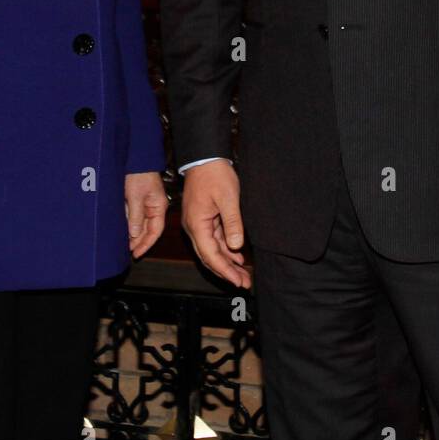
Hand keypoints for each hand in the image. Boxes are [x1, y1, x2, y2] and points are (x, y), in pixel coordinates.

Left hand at [125, 171, 167, 258]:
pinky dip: (130, 224)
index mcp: (158, 206)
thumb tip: (135, 235)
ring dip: (133, 234)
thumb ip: (136, 216)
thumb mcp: (136, 196)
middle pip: (148, 229)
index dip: (146, 244)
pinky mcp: (137, 200)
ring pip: (140, 224)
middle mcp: (154, 207)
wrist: (135, 158)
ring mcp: (146, 204)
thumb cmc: (139, 174)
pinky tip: (123, 230)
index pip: (155, 231)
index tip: (137, 253)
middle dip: (139, 241)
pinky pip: (135, 216)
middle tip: (128, 251)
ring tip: (124, 244)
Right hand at [180, 159, 250, 287]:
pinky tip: (236, 255)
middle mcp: (194, 227)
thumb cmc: (214, 174)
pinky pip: (213, 239)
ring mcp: (198, 223)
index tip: (238, 281)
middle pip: (209, 257)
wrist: (204, 157)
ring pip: (211, 250)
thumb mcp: (228, 198)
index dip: (225, 271)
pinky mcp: (203, 218)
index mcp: (197, 224)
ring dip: (227, 262)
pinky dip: (224, 249)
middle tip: (244, 283)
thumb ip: (232, 223)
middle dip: (226, 272)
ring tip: (243, 274)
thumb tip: (236, 246)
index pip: (210, 255)